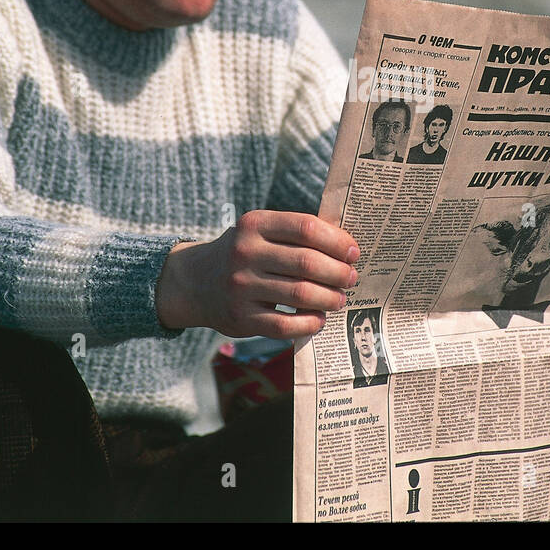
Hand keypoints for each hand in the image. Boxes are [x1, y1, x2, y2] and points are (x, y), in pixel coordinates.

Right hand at [155, 210, 358, 337]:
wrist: (196, 282)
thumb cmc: (245, 253)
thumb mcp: (260, 232)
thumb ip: (296, 235)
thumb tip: (347, 247)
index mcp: (254, 224)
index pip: (305, 227)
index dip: (336, 241)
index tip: (353, 252)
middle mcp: (244, 253)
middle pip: (306, 262)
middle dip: (337, 272)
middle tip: (351, 278)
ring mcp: (240, 286)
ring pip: (299, 294)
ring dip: (328, 298)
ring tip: (339, 299)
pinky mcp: (240, 317)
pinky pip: (284, 325)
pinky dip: (309, 323)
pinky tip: (319, 319)